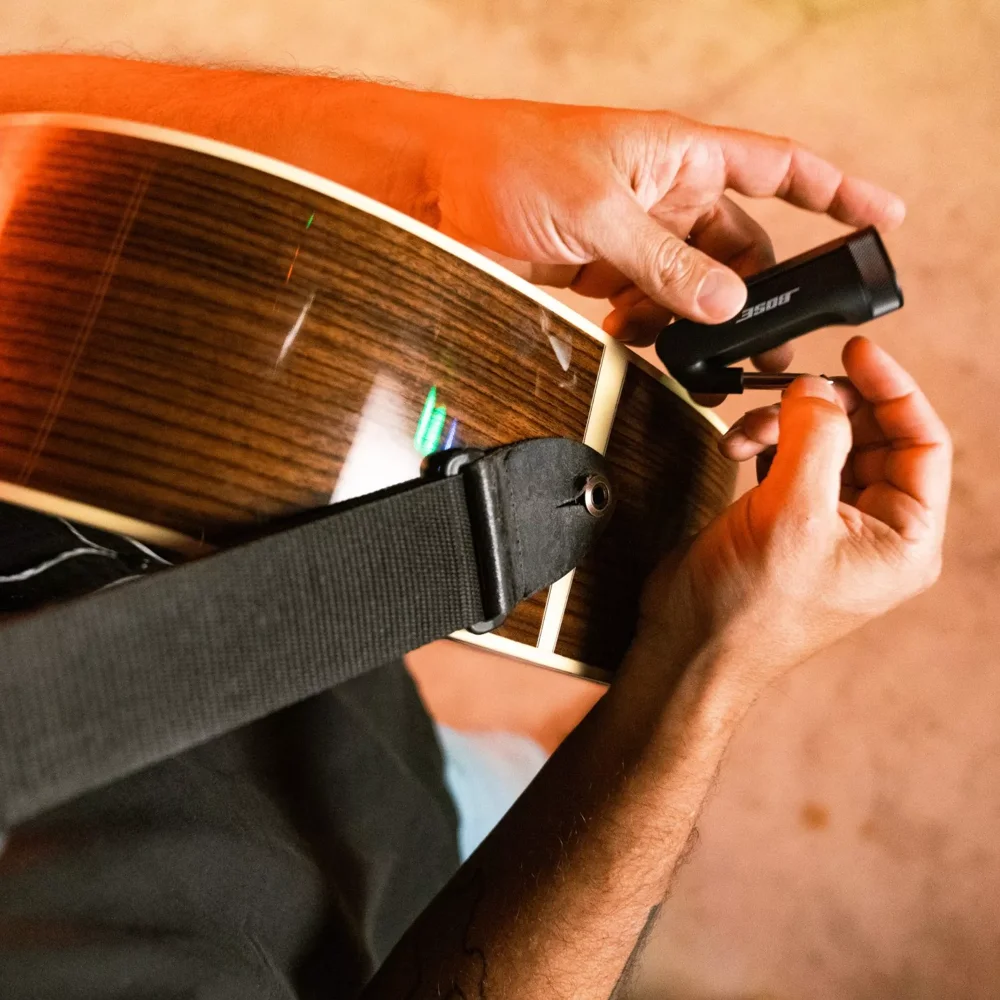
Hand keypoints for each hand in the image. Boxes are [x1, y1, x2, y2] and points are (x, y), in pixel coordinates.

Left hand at [434, 101, 904, 362]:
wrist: (432, 187)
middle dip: (748, 298)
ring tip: (681, 350)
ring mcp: (636, 235)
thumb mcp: (596, 213)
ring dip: (690, 323)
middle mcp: (667, 193)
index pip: (781, 169)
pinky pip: (647, 306)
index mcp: (681, 155)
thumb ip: (664, 262)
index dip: (837, 192)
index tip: (882, 219)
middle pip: (739, 251)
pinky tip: (630, 337)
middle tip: (757, 347)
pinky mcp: (603, 269)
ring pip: (692, 288)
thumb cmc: (508, 162)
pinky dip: (647, 329)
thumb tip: (725, 305)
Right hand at [628, 336, 950, 702]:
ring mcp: (829, 525)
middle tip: (789, 391)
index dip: (893, 389)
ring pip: (825, 442)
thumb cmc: (747, 611)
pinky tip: (737, 447)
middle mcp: (875, 531)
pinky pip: (791, 459)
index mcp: (904, 540)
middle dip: (825, 408)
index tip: (856, 352)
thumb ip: (815, 438)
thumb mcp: (793, 515)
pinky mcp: (787, 519)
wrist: (689, 647)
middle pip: (872, 435)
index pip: (922, 441)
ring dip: (785, 425)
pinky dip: (764, 443)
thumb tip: (818, 387)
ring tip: (747, 432)